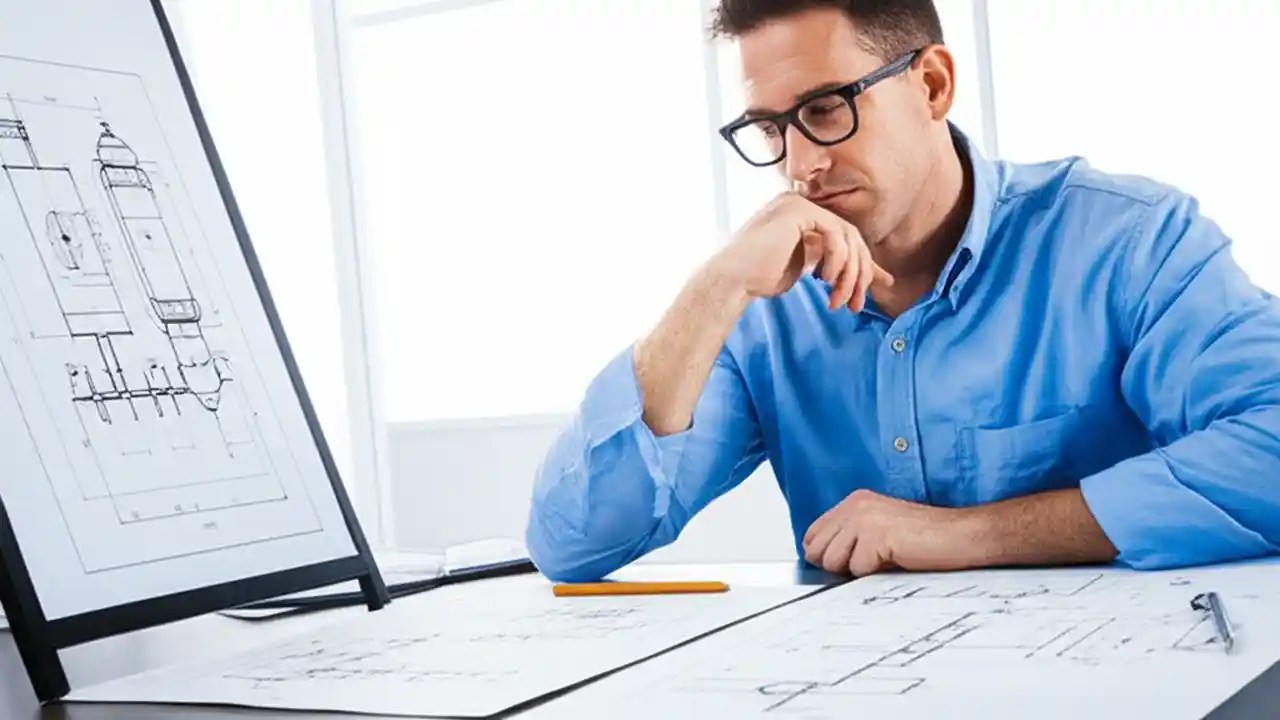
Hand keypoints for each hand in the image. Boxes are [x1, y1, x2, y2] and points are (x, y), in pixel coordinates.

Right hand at [710, 192, 893, 311]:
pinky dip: (837, 260)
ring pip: (848, 237)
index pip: (846, 238)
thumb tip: (880, 278)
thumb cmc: (761, 278)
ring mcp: (799, 204)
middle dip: (858, 275)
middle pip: (852, 237)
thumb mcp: (810, 270)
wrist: (733, 279)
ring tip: (838, 300)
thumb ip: (839, 267)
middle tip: (854, 305)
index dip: (861, 268)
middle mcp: (803, 204)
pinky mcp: (798, 210)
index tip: (864, 296)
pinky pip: (834, 234)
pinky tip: (826, 280)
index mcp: (804, 215)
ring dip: (849, 274)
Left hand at [802, 489, 977, 575]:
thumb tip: (823, 561)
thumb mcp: (880, 532)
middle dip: (839, 565)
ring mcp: (864, 519)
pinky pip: (856, 570)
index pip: (812, 534)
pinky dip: (875, 574)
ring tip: (885, 560)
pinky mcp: (875, 535)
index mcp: (855, 502)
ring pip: (832, 561)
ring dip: (857, 570)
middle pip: (817, 550)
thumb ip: (851, 539)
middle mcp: (856, 506)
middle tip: (871, 563)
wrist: (961, 535)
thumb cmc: (927, 538)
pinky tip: (896, 560)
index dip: (825, 555)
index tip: (845, 563)